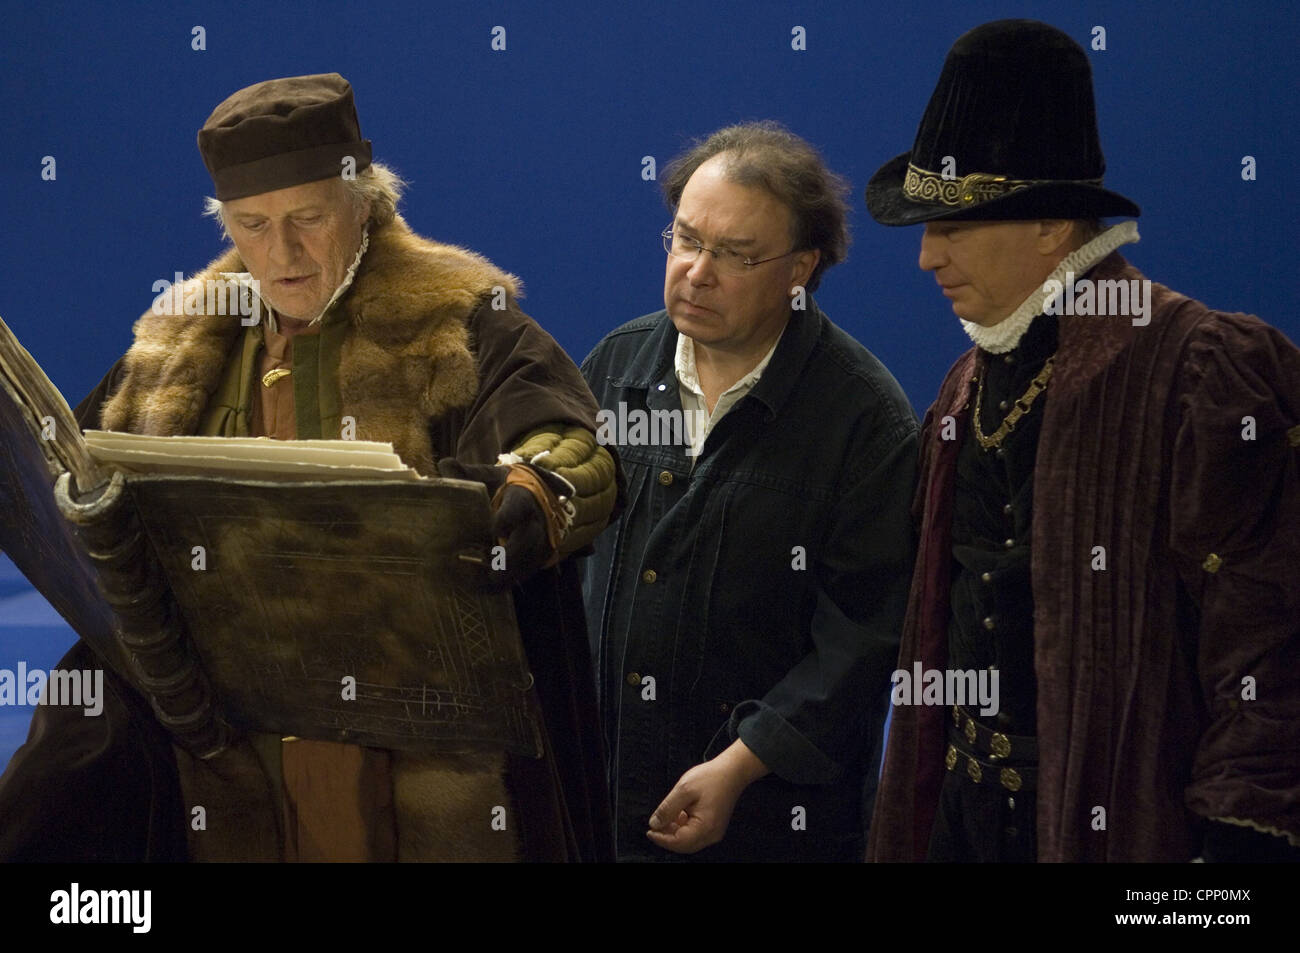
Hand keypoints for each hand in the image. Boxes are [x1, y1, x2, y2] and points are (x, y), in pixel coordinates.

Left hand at [436, 458, 552, 590]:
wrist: (534, 499)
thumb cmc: (504, 488)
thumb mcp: (489, 477)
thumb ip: (467, 474)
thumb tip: (445, 464)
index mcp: (523, 498)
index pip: (519, 508)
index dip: (509, 518)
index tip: (495, 527)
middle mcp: (535, 523)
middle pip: (526, 543)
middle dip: (508, 559)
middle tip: (487, 571)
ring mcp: (538, 545)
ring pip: (524, 566)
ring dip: (500, 577)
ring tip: (470, 583)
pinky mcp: (534, 562)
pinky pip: (518, 578)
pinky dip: (498, 586)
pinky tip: (475, 587)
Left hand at [646, 740, 768, 853]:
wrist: (732, 771)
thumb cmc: (711, 778)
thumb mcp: (683, 790)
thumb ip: (667, 809)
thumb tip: (654, 824)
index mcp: (705, 827)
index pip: (678, 842)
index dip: (661, 838)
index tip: (649, 831)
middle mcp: (712, 834)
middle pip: (683, 845)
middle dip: (667, 836)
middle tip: (656, 824)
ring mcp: (714, 832)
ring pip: (688, 840)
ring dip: (675, 831)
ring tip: (669, 815)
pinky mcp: (714, 826)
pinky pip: (695, 833)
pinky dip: (684, 827)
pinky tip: (680, 814)